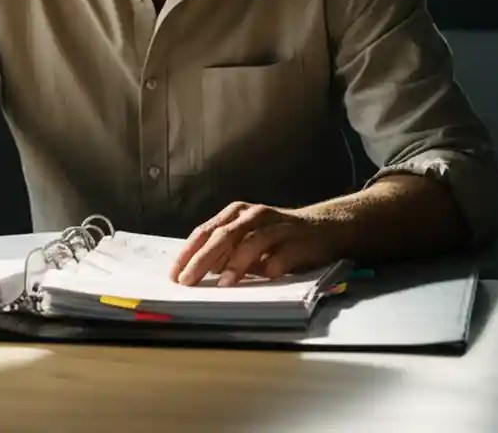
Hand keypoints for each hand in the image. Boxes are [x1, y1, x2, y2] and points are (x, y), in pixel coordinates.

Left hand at [169, 202, 343, 286]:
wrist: (324, 228)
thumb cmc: (277, 237)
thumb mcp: (246, 239)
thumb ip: (223, 251)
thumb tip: (197, 272)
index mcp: (235, 213)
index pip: (205, 231)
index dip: (187, 253)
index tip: (173, 274)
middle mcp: (253, 215)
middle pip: (222, 236)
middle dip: (201, 259)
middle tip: (187, 281)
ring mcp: (276, 226)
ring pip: (250, 241)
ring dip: (235, 263)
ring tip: (222, 283)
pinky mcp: (298, 241)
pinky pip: (281, 255)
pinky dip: (270, 267)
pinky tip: (263, 278)